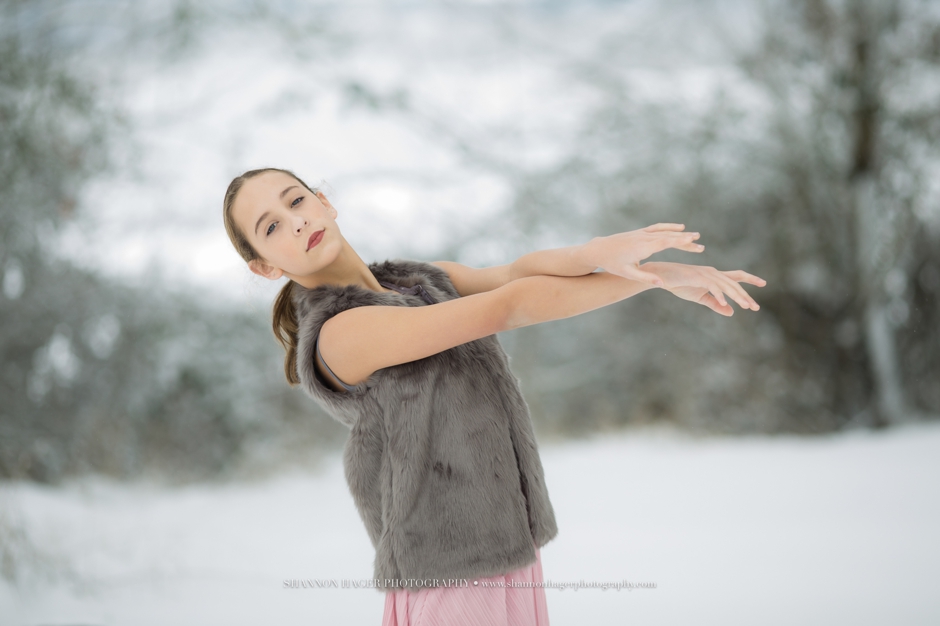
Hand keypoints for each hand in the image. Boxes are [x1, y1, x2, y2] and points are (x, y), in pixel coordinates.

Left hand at [580, 223, 703, 285]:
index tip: (693, 242)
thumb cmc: (612, 263)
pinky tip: (679, 227)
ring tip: (695, 236)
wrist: (598, 249)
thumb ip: (646, 278)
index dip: (680, 242)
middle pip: (668, 237)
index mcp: (642, 248)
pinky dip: (669, 227)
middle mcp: (643, 238)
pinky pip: (657, 228)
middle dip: (685, 240)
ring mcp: (642, 233)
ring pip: (664, 231)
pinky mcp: (639, 232)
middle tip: (701, 244)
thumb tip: (663, 283)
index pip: (665, 243)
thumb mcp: (628, 273)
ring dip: (680, 233)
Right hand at [641, 261, 766, 315]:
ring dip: (736, 296)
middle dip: (745, 295)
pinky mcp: (697, 277)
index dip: (750, 279)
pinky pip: (712, 286)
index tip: (764, 283)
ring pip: (726, 285)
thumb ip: (715, 304)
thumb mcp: (699, 297)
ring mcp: (706, 274)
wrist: (661, 276)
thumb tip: (731, 312)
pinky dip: (719, 294)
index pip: (736, 277)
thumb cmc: (679, 284)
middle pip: (734, 283)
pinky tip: (725, 303)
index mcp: (715, 277)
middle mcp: (713, 273)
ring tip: (746, 306)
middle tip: (755, 307)